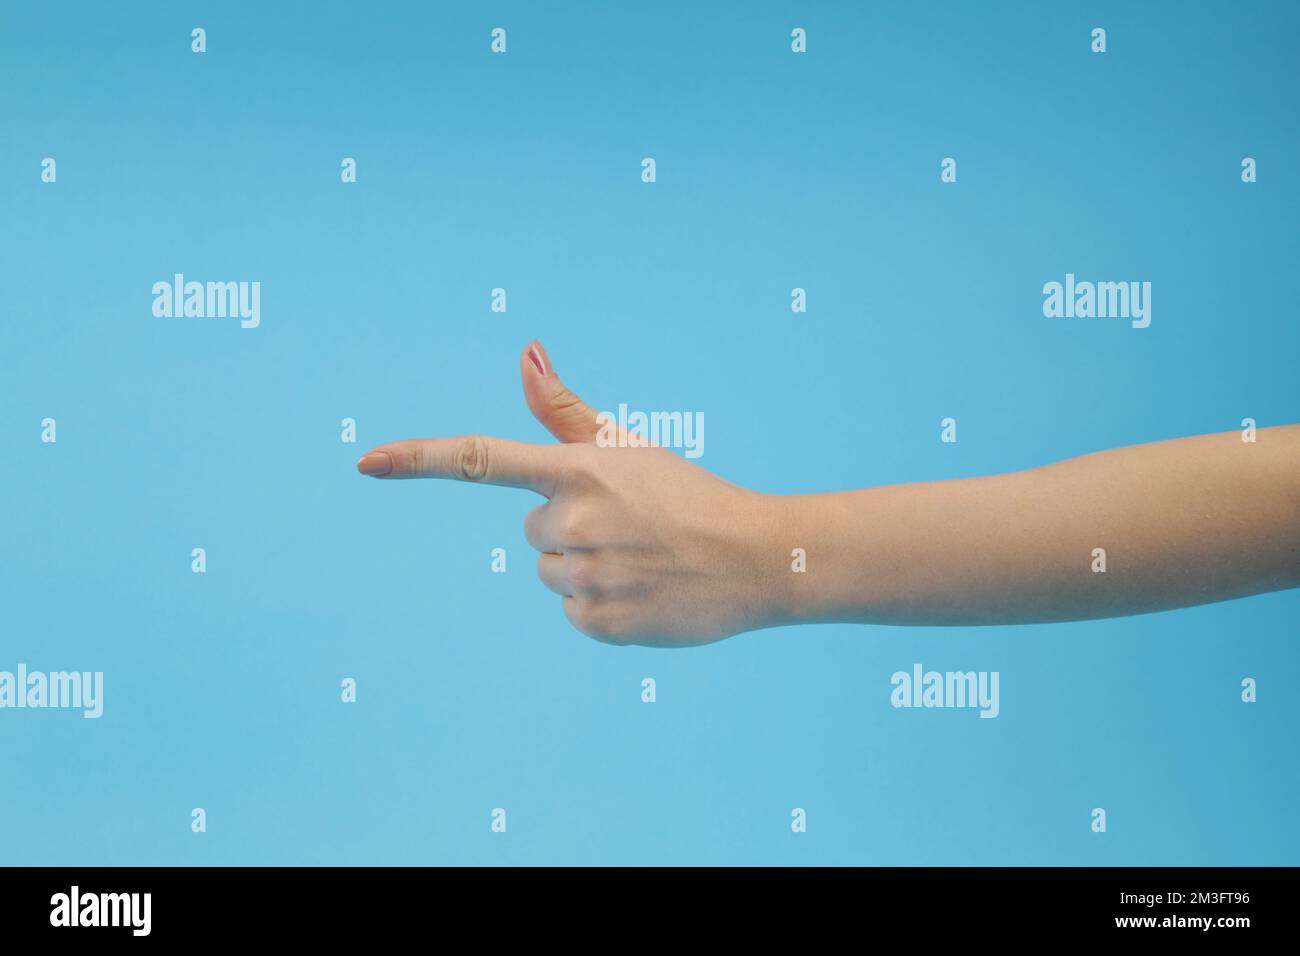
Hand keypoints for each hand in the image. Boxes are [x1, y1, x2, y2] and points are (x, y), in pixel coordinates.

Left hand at [357, 341, 784, 646]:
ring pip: (550, 575)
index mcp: (580, 469)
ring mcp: (590, 575)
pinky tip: (645, 591)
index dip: (420, 459)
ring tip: (640, 560)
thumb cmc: (687, 495)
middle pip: (531, 534)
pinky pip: (574, 614)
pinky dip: (603, 606)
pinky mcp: (603, 622)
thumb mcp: (628, 448)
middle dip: (570, 530)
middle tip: (627, 528)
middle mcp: (577, 520)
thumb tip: (524, 351)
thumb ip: (566, 409)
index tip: (365, 460)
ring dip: (586, 569)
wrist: (760, 557)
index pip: (483, 459)